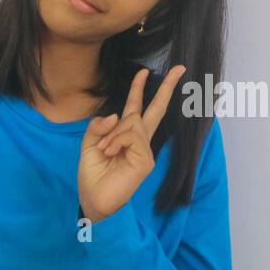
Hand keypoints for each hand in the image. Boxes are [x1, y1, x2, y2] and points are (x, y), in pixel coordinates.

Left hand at [78, 65, 185, 222]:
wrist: (93, 200)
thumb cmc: (93, 176)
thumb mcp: (89, 145)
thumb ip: (99, 127)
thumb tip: (116, 114)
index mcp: (126, 136)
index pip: (136, 108)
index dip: (139, 89)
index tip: (144, 71)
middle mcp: (140, 142)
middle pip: (156, 109)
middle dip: (166, 88)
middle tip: (180, 68)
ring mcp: (145, 151)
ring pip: (132, 123)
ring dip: (113, 134)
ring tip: (103, 150)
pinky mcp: (145, 160)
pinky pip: (132, 136)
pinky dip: (116, 140)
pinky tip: (109, 152)